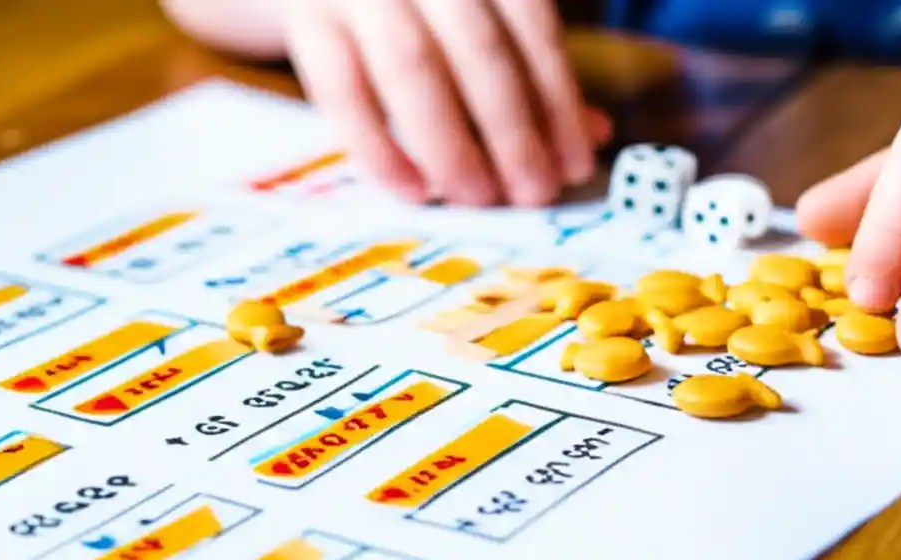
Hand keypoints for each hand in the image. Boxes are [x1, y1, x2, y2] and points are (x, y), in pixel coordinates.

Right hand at [284, 0, 611, 206]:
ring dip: (451, 145)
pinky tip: (414, 190)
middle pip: (477, 50)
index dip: (558, 101)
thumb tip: (593, 136)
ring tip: (479, 197)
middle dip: (512, 132)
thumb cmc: (424, 0)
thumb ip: (533, 65)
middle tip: (532, 194)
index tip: (573, 166)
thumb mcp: (484, 10)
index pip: (531, 26)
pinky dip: (379, 148)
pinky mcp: (307, 20)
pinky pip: (342, 92)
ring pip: (411, 69)